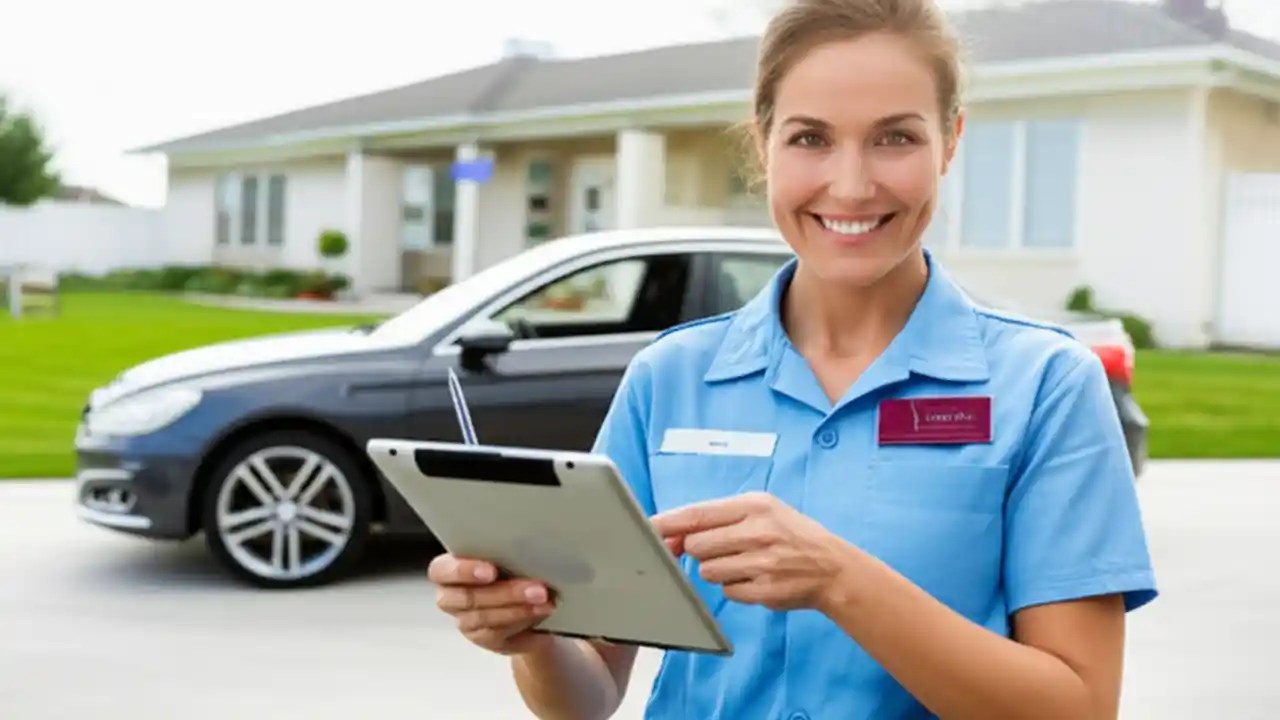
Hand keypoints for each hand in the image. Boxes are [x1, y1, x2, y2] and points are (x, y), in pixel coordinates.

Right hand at [428, 553, 556, 655]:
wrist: (523, 593)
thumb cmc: (509, 563)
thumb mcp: (504, 553)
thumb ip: (504, 551)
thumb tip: (527, 547)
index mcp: (446, 571)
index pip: (441, 571)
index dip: (463, 572)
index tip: (490, 571)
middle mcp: (450, 599)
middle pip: (469, 598)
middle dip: (506, 594)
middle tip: (537, 589)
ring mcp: (466, 623)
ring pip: (486, 620)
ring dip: (519, 611)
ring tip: (546, 602)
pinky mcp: (486, 640)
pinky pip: (501, 637)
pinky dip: (524, 626)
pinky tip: (542, 618)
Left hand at [652, 491, 855, 610]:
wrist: (833, 567)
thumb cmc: (790, 535)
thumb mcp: (762, 512)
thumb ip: (718, 520)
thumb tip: (672, 536)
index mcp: (754, 505)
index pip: (697, 514)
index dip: (668, 523)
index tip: (646, 529)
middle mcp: (758, 531)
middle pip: (697, 545)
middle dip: (700, 551)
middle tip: (724, 549)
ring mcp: (762, 562)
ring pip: (708, 571)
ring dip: (718, 570)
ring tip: (744, 563)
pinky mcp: (765, 590)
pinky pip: (728, 591)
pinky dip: (736, 587)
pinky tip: (756, 578)